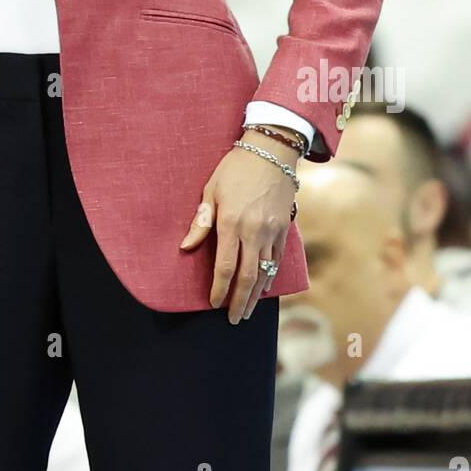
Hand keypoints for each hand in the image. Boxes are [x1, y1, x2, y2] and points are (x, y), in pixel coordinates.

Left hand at [179, 133, 297, 323]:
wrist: (272, 151)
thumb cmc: (235, 168)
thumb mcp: (211, 189)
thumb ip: (201, 221)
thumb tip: (186, 247)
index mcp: (232, 222)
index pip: (225, 266)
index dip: (220, 289)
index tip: (214, 303)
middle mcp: (254, 231)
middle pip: (248, 277)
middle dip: (240, 301)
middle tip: (234, 320)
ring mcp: (272, 231)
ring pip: (265, 272)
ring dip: (256, 294)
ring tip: (248, 310)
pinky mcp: (284, 228)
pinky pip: (277, 259)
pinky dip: (270, 276)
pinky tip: (264, 287)